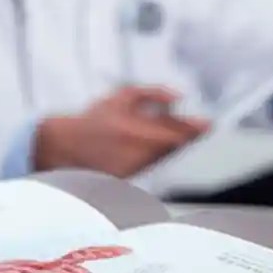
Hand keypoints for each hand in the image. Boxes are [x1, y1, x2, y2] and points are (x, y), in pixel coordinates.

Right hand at [33, 86, 210, 177]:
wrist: (64, 147)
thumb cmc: (93, 120)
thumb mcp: (121, 96)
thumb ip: (153, 93)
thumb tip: (179, 96)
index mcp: (138, 130)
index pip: (179, 133)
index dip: (197, 128)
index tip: (209, 123)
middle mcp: (139, 152)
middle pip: (177, 146)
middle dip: (187, 135)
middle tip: (196, 126)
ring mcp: (134, 167)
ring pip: (166, 155)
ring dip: (172, 144)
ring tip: (166, 132)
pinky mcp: (129, 178)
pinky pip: (152, 164)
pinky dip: (157, 154)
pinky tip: (149, 146)